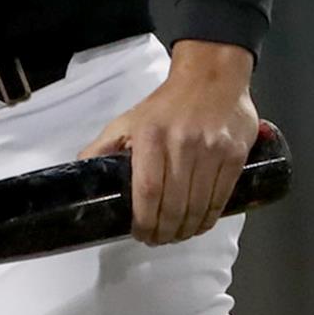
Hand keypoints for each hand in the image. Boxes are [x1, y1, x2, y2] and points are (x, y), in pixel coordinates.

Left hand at [77, 41, 260, 245]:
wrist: (212, 76)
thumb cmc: (167, 104)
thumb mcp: (128, 120)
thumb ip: (103, 147)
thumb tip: (78, 171)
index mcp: (150, 136)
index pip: (147, 191)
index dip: (144, 221)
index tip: (141, 234)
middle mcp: (182, 144)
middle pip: (174, 205)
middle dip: (165, 232)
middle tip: (158, 239)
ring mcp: (211, 150)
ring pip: (198, 206)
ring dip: (187, 230)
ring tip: (177, 235)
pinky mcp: (235, 155)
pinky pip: (221, 197)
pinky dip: (209, 218)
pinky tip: (199, 224)